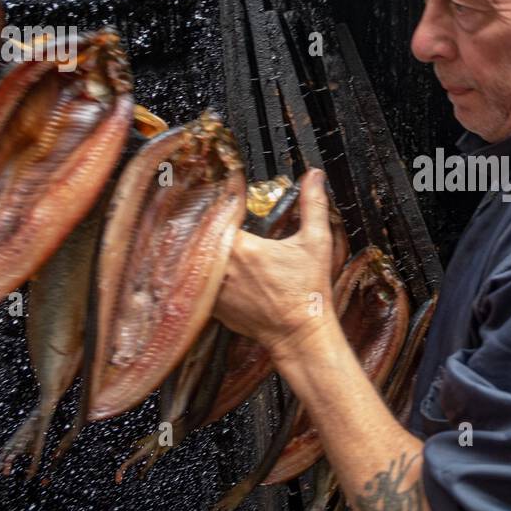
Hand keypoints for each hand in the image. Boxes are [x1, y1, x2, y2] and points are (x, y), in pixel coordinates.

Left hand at [214, 168, 336, 357]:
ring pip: (195, 258)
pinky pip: (197, 282)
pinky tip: (206, 263)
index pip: (220, 212)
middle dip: (206, 218)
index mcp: (242, 247)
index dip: (223, 195)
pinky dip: (200, 271)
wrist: (299, 333)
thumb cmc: (308, 291)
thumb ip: (313, 205)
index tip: (229, 183)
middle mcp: (222, 268)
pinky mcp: (212, 306)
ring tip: (200, 230)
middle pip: (202, 233)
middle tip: (210, 205)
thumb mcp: (315, 243)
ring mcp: (213, 289)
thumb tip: (315, 176)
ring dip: (198, 245)